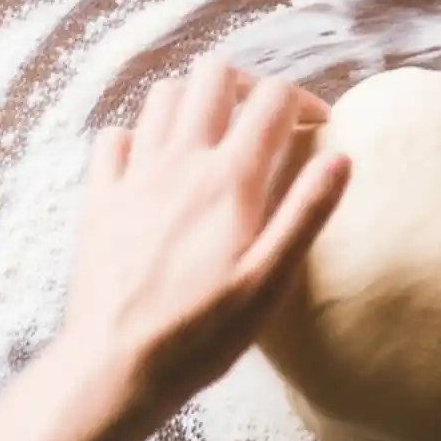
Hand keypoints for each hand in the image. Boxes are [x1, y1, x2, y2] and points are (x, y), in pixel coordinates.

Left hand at [57, 60, 350, 430]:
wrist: (116, 364)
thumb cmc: (202, 334)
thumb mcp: (271, 282)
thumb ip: (306, 214)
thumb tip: (340, 158)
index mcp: (229, 180)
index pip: (273, 101)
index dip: (304, 102)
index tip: (318, 127)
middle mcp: (179, 162)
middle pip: (212, 76)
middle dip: (247, 84)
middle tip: (264, 120)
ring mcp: (134, 176)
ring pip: (162, 96)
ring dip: (194, 100)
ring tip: (215, 132)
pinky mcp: (100, 198)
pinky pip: (114, 138)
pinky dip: (138, 135)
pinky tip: (154, 162)